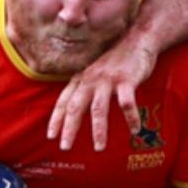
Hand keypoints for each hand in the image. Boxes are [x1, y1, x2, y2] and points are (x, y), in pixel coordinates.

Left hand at [49, 36, 155, 151]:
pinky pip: (127, 103)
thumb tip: (73, 110)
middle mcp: (91, 80)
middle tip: (65, 147)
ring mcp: (108, 80)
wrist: (136, 39)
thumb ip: (84, 89)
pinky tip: (135, 130)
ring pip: (99, 108)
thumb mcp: (93, 73)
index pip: (63, 101)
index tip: (50, 136)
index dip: (55, 119)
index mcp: (81, 79)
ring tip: (98, 147)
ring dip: (98, 130)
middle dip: (69, 128)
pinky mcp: (126, 80)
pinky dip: (131, 118)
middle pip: (75, 107)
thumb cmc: (115, 61)